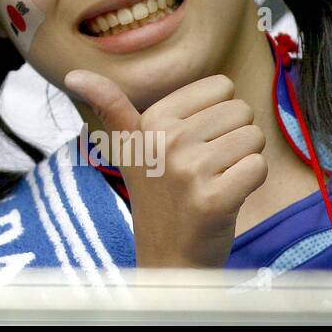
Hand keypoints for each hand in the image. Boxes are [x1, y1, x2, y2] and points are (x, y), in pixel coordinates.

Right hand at [65, 70, 266, 268]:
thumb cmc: (157, 195)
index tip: (191, 145)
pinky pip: (258, 167)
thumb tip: (72, 74)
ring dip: (244, 161)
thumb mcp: (128, 146)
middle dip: (232, 138)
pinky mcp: (214, 199)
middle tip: (204, 168)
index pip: (221, 87)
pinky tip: (227, 198)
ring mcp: (188, 170)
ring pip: (253, 137)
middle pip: (241, 110)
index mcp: (149, 120)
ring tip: (215, 181)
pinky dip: (252, 183)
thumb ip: (108, 104)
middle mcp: (166, 140)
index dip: (215, 116)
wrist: (167, 257)